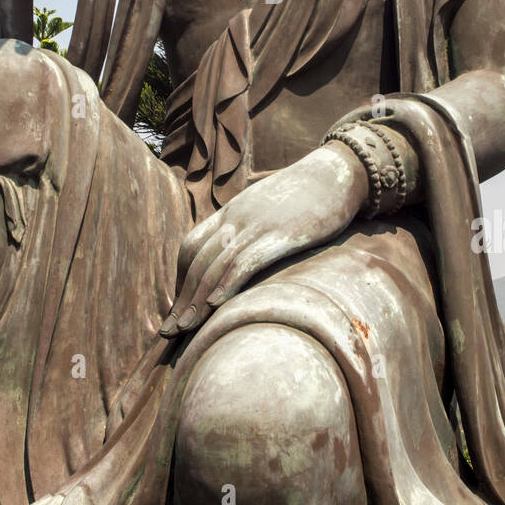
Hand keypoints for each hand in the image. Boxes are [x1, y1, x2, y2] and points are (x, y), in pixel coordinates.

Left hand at [160, 142, 367, 338]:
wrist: (336, 172)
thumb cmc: (308, 194)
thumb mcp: (270, 208)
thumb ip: (252, 228)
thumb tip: (244, 254)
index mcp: (232, 212)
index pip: (191, 245)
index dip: (181, 278)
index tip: (179, 306)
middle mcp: (237, 217)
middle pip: (197, 260)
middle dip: (181, 298)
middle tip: (168, 331)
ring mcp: (257, 225)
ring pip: (215, 264)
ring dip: (195, 299)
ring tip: (183, 329)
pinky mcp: (281, 234)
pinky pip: (245, 260)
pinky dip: (225, 283)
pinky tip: (214, 305)